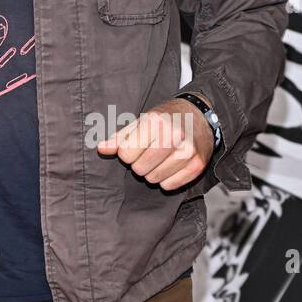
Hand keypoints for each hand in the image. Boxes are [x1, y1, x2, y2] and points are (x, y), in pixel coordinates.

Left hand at [96, 97, 214, 190]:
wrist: (200, 115)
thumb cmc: (167, 118)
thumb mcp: (142, 121)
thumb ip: (120, 137)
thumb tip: (101, 149)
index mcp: (155, 122)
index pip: (126, 153)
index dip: (127, 153)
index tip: (136, 146)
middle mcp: (173, 136)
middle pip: (139, 168)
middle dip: (139, 164)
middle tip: (149, 152)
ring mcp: (187, 151)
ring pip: (154, 179)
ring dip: (152, 172)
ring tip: (160, 158)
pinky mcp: (197, 165)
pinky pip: (170, 185)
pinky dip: (166, 179)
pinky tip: (171, 165)